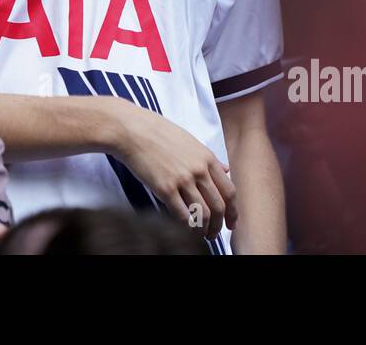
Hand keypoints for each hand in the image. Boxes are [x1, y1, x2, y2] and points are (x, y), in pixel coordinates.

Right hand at [109, 99, 236, 238]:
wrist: (132, 130)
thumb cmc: (159, 133)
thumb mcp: (190, 141)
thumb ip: (209, 158)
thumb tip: (226, 169)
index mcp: (207, 158)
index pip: (229, 191)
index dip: (233, 211)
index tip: (230, 222)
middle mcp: (199, 170)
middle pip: (219, 206)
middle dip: (219, 225)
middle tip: (215, 233)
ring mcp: (183, 180)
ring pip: (203, 214)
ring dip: (204, 229)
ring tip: (201, 234)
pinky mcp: (165, 188)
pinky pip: (182, 214)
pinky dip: (187, 226)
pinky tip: (186, 228)